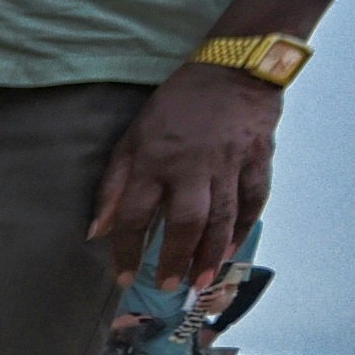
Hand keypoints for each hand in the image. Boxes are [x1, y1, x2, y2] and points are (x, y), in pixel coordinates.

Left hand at [89, 65, 275, 285]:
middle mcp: (192, 165)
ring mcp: (229, 162)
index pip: (135, 214)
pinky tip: (232, 250)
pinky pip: (254, 199)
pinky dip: (244, 227)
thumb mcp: (133, 137)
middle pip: (186, 221)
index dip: (128, 250)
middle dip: (178, 258)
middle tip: (170, 286)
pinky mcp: (259, 157)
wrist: (234, 68)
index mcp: (155, 160)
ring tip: (201, 281)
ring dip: (212, 253)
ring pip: (223, 216)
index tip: (124, 277)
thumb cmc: (175, 106)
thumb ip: (114, 184)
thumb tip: (95, 231)